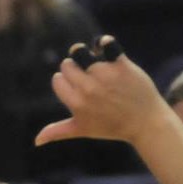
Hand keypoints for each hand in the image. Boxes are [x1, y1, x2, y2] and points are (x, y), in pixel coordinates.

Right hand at [37, 37, 176, 146]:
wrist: (146, 123)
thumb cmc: (112, 127)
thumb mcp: (82, 130)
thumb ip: (58, 131)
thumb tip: (36, 141)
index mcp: (76, 103)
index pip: (58, 79)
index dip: (65, 80)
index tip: (77, 87)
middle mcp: (88, 89)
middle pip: (68, 64)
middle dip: (75, 67)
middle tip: (88, 76)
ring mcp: (104, 76)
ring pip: (83, 53)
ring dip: (87, 55)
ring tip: (95, 59)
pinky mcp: (121, 65)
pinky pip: (106, 44)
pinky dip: (104, 42)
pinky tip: (105, 47)